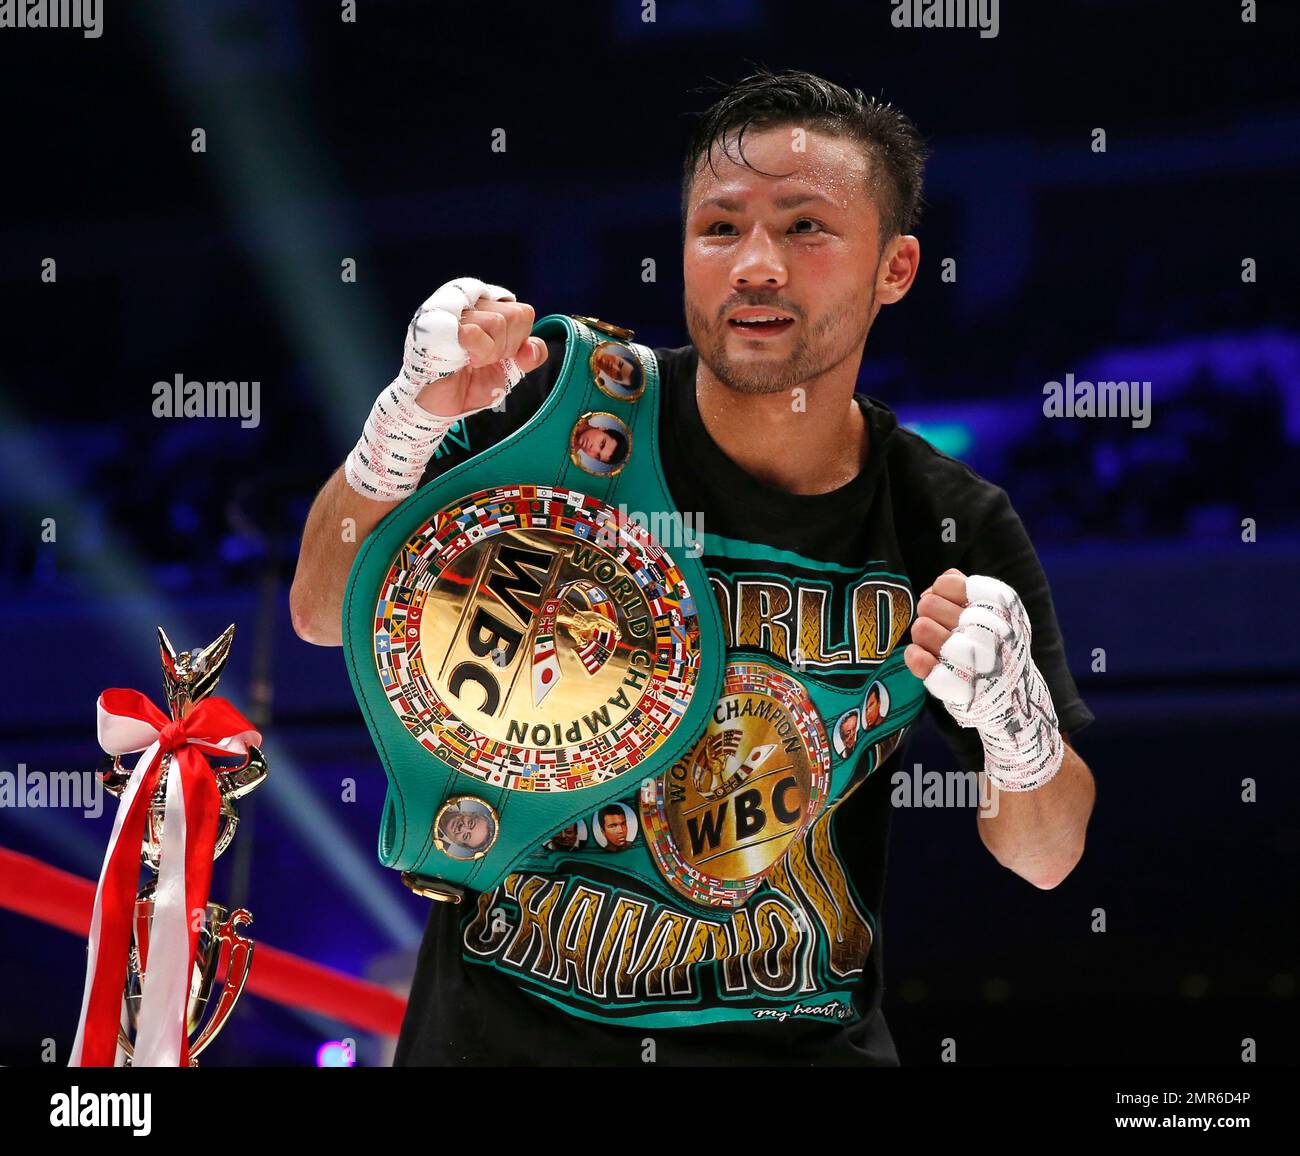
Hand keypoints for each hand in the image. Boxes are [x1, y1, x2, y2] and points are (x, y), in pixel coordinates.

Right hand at [398, 278, 547, 417]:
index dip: (516, 342)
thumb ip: (529, 356)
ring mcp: (452, 307)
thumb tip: (533, 347)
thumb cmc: (469, 383)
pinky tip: (460, 359)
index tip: (496, 356)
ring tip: (468, 360)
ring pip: (497, 322)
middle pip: (514, 316)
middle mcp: (469, 299)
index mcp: (488, 305)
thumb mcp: (508, 370)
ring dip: (488, 352)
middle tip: (480, 359)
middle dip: (504, 348)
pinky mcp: (437, 322)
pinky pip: (473, 331)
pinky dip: (475, 351)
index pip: (524, 313)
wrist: (438, 405)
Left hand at [905, 568, 1063, 790]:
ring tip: (937, 644)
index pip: (949, 583)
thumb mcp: (1001, 616)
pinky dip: (915, 657)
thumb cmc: (1001, 651)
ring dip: (922, 635)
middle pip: (928, 604)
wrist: (1015, 703)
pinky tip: (926, 659)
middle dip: (929, 613)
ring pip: (920, 628)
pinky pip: (915, 658)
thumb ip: (973, 591)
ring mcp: (971, 659)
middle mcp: (989, 631)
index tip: (949, 603)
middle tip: (942, 626)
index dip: (940, 591)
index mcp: (1002, 608)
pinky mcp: (953, 686)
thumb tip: (945, 576)